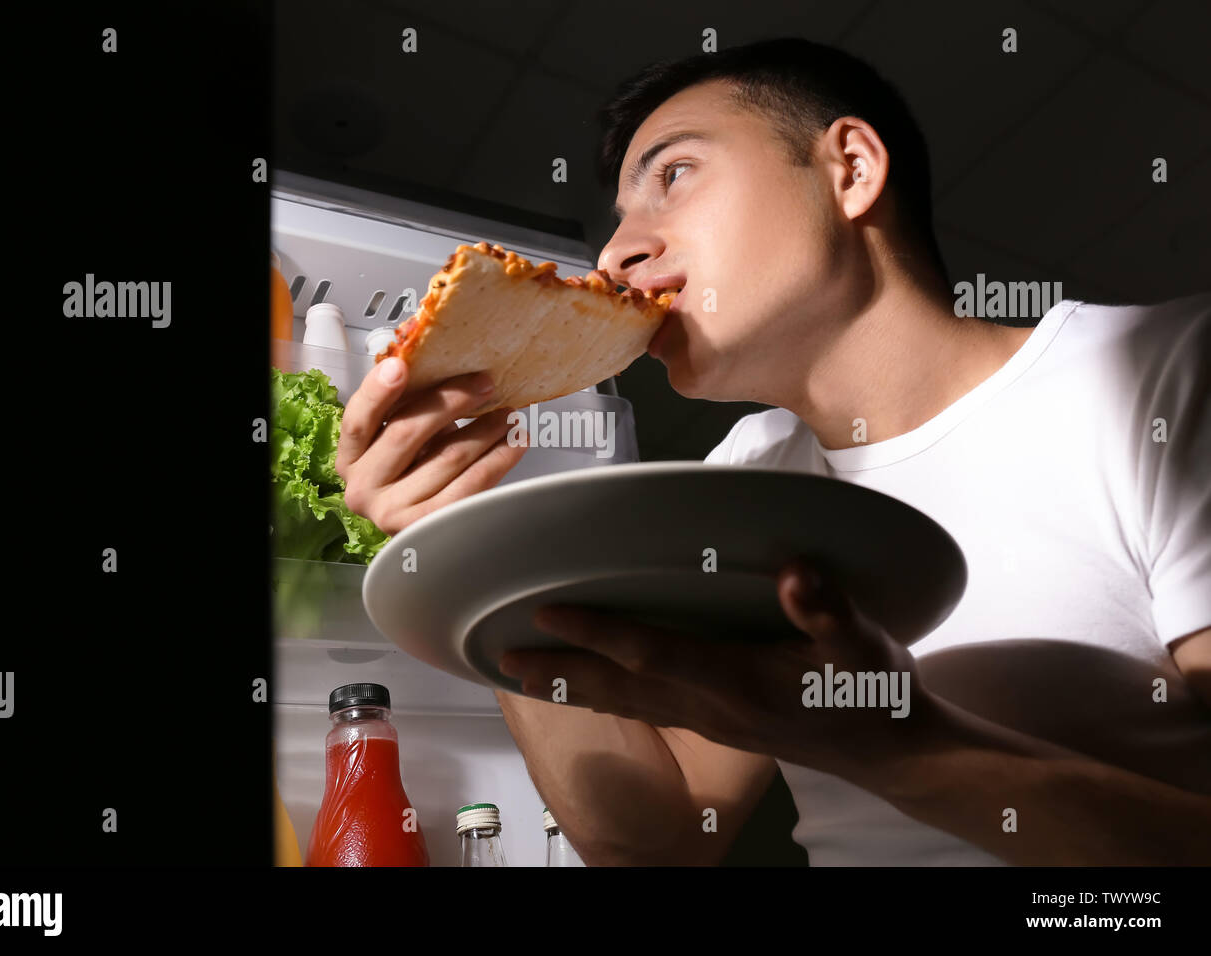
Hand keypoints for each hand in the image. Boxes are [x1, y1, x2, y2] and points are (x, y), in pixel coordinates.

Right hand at [336, 356, 528, 534]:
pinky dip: (498, 458)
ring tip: (509, 414)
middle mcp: (363, 487)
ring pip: (447, 456)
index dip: (377, 391)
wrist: (428, 529)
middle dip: (452, 400)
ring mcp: (392, 512)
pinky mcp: (430, 526)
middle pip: (407, 432)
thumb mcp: (403, 436)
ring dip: (486, 429)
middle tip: (486, 383)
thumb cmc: (415, 470)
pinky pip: (471, 485)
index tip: (400, 366)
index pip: (358, 420)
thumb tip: (446, 364)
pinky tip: (515, 443)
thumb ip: (409, 407)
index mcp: (351, 456)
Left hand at [498, 558, 940, 781]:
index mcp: (736, 682)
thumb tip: (795, 573)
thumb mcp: (863, 645)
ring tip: (522, 672)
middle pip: (620, 688)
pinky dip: (606, 695)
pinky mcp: (717, 723)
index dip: (598, 632)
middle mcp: (711, 706)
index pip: (653, 653)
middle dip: (560, 671)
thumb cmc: (874, 694)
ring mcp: (711, 720)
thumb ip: (826, 610)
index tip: (548, 613)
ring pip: (627, 702)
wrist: (892, 753)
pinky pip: (646, 708)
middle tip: (503, 658)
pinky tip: (589, 687)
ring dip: (573, 686)